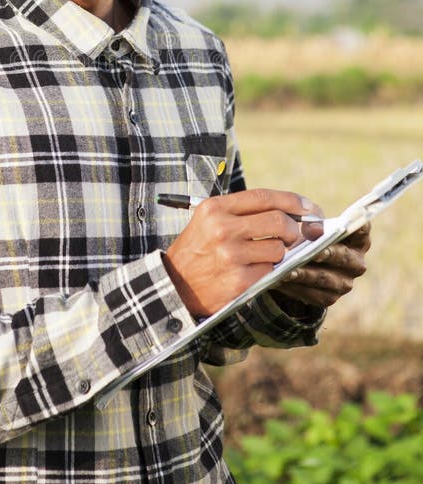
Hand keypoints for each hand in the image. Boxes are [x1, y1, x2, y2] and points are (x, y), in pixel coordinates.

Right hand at [162, 189, 319, 317]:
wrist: (174, 285)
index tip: (309, 207)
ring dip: (279, 255)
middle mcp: (222, 228)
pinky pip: (271, 272)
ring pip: (278, 249)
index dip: (292, 201)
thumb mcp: (209, 221)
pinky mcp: (238, 281)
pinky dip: (268, 273)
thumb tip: (291, 213)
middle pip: (278, 221)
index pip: (264, 197)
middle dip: (294, 229)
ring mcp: (230, 255)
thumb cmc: (198, 249)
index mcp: (216, 208)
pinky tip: (254, 273)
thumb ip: (243, 213)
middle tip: (296, 236)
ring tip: (262, 258)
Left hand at [272, 223, 370, 309]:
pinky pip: (311, 293)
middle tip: (313, 252)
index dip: (355, 226)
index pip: (361, 229)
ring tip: (287, 270)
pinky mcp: (329, 298)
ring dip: (305, 274)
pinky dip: (295, 286)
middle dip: (327, 253)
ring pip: (324, 278)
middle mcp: (357, 263)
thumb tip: (313, 229)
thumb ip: (314, 223)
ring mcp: (344, 283)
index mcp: (357, 239)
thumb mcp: (311, 226)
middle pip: (343, 257)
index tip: (345, 224)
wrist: (303, 262)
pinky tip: (280, 280)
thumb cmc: (310, 237)